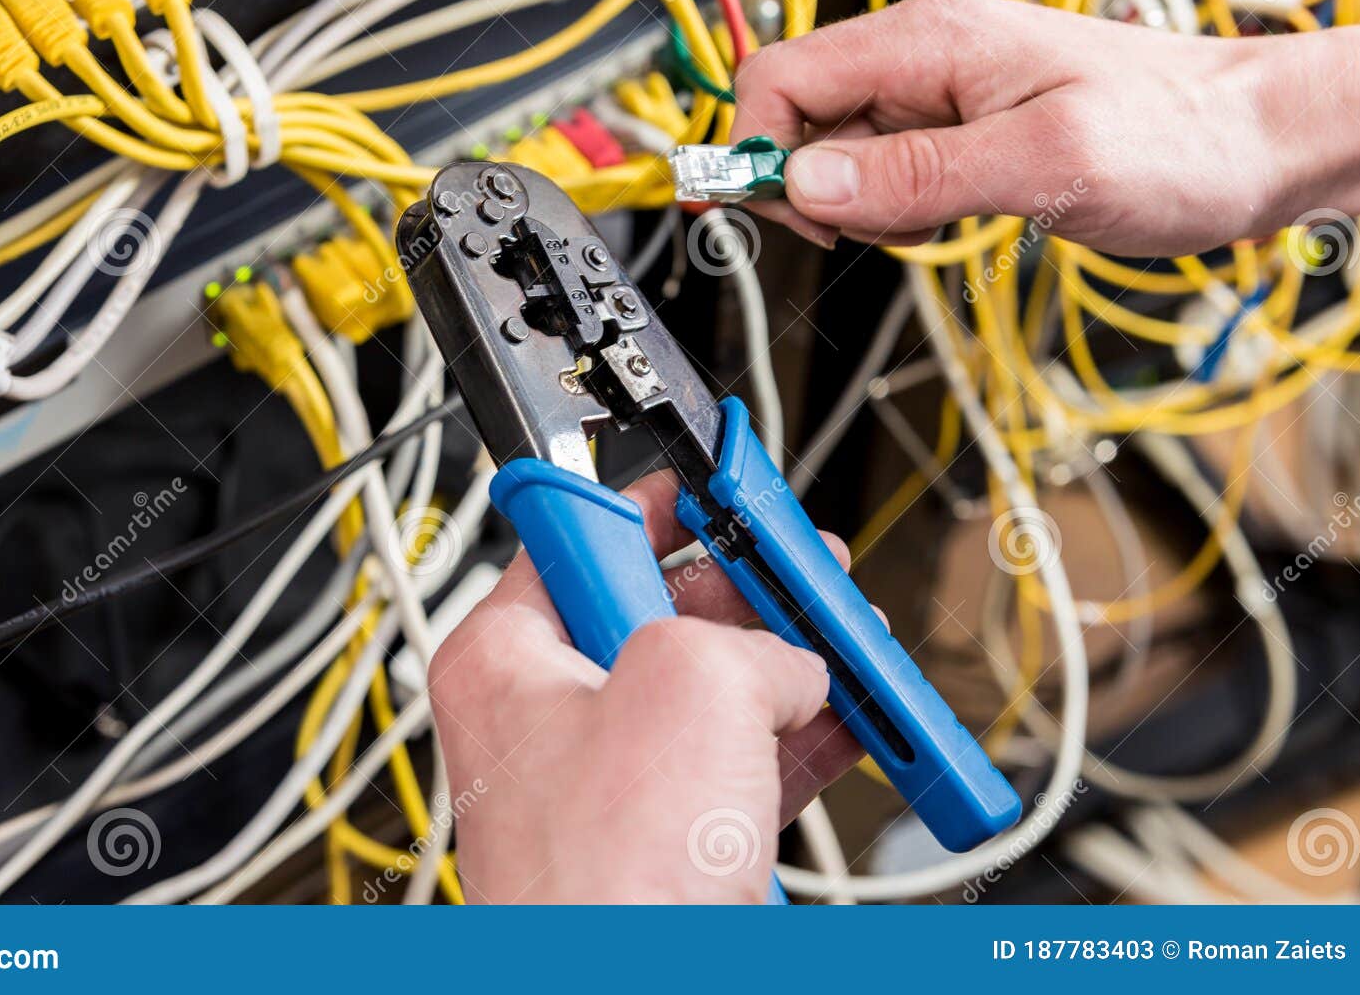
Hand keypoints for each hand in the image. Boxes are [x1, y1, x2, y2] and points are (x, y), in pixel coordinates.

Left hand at [426, 472, 862, 902]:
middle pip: (655, 615)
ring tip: (847, 638)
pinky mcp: (661, 849)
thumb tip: (788, 658)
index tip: (706, 481)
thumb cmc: (607, 878)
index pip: (576, 537)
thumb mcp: (689, 681)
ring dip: (786, 665)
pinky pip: (736, 771)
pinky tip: (852, 721)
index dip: (652, 501)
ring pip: (707, 696)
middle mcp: (545, 719)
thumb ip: (747, 636)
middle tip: (800, 567)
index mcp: (507, 656)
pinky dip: (797, 744)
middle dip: (743, 590)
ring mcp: (604, 788)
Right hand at [731, 0, 1359, 255]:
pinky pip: (883, 176)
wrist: (1254, 146)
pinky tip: (951, 220)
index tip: (779, 215)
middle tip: (870, 232)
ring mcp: (937, 98)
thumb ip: (915, 175)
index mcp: (928, 43)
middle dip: (811, 189)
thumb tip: (804, 178)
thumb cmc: (1178, 139)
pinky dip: (895, 214)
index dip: (760, 151)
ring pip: (837, 156)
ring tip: (937, 222)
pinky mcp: (956, 134)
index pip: (780, 79)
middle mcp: (922, 61)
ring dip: (860, 208)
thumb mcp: (1042, 165)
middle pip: (798, 119)